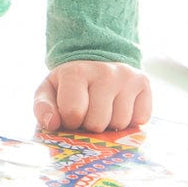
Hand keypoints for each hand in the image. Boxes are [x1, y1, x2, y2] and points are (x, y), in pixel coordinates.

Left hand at [34, 60, 151, 133]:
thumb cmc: (70, 85)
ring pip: (121, 124)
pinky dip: (131, 121)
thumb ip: (43, 108)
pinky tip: (120, 106)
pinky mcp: (144, 82)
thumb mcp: (49, 92)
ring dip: (111, 125)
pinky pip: (141, 120)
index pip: (74, 113)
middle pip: (98, 123)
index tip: (70, 115)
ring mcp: (126, 76)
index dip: (71, 122)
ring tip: (103, 108)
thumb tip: (52, 123)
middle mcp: (104, 72)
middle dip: (90, 125)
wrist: (95, 62)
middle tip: (88, 112)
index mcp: (75, 72)